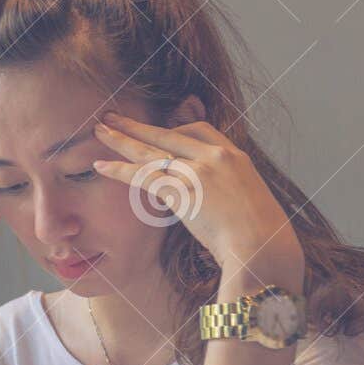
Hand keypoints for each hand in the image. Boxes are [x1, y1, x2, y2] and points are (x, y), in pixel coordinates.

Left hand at [91, 113, 304, 291]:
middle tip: (113, 117)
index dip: (174, 130)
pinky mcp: (182, 190)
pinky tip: (101, 166)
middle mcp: (216, 157)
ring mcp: (198, 171)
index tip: (157, 132)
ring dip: (122, 139)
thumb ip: (234, 197)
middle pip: (168, 134)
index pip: (200, 131)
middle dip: (138, 125)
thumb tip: (226, 209)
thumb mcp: (254, 205)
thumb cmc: (263, 239)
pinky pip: (143, 175)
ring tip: (100, 129)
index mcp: (236, 157)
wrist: (263, 247)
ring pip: (150, 150)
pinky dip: (119, 170)